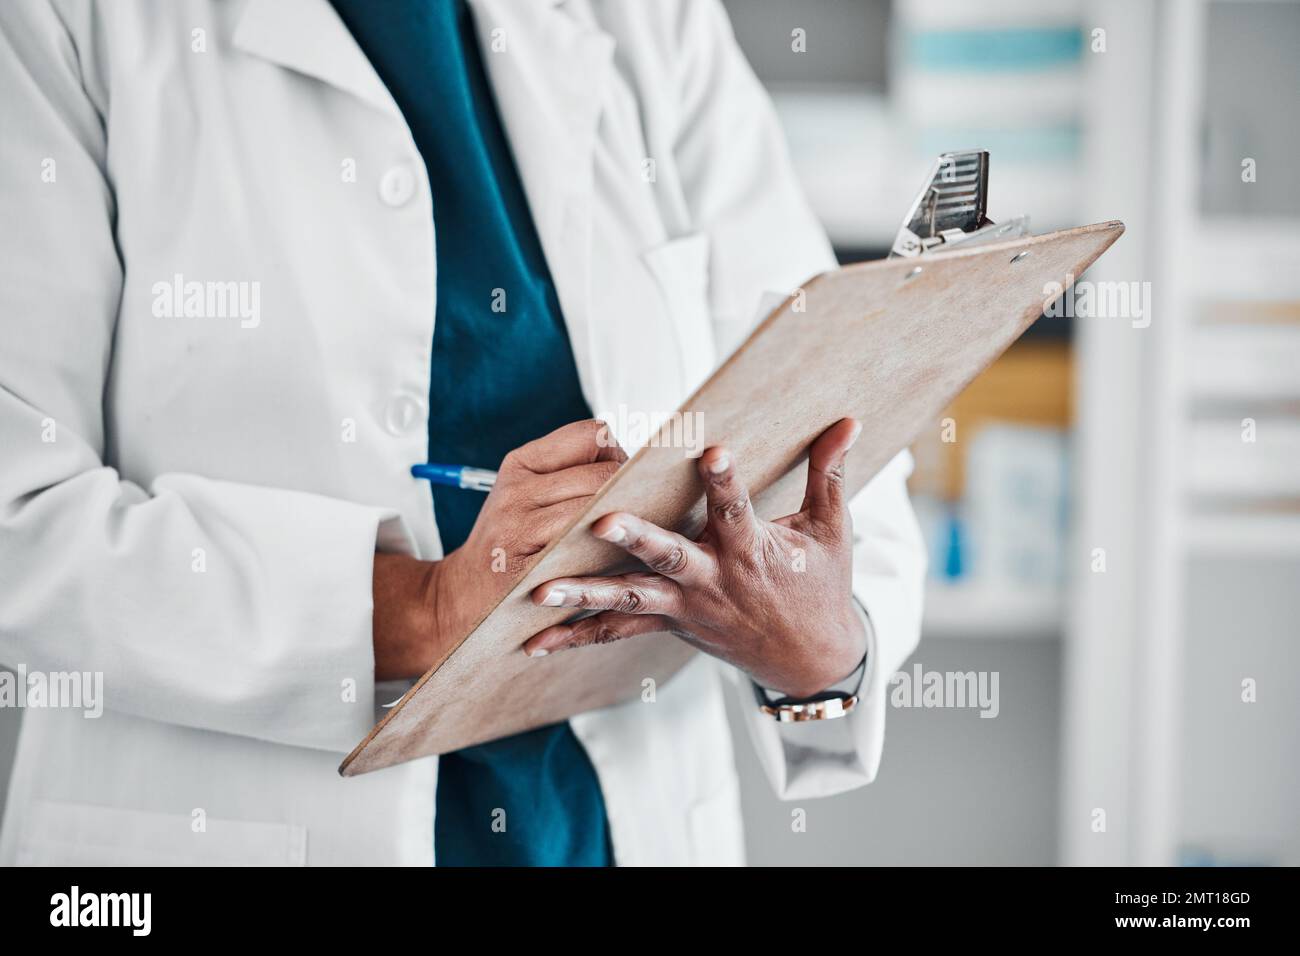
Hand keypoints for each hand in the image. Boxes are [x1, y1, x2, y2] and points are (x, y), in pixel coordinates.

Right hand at [372, 420, 625, 680]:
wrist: (463, 600)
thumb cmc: (510, 546)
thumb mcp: (524, 496)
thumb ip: (570, 474)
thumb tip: (640, 465)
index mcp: (520, 464)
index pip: (592, 435)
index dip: (618, 455)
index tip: (623, 480)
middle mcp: (518, 491)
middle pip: (606, 475)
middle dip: (634, 493)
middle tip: (648, 514)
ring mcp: (522, 530)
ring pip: (603, 511)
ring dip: (629, 525)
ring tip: (637, 537)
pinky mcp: (531, 569)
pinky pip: (589, 550)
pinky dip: (612, 552)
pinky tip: (620, 561)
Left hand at [522, 419, 866, 698]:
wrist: (809, 660)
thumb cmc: (821, 586)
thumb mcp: (832, 532)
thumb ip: (829, 474)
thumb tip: (848, 421)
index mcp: (754, 552)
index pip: (738, 509)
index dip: (726, 480)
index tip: (711, 449)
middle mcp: (713, 581)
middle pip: (669, 559)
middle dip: (637, 540)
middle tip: (602, 523)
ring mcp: (686, 609)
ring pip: (629, 601)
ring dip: (583, 595)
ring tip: (539, 592)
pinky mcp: (669, 627)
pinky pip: (616, 633)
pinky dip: (574, 637)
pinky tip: (531, 641)